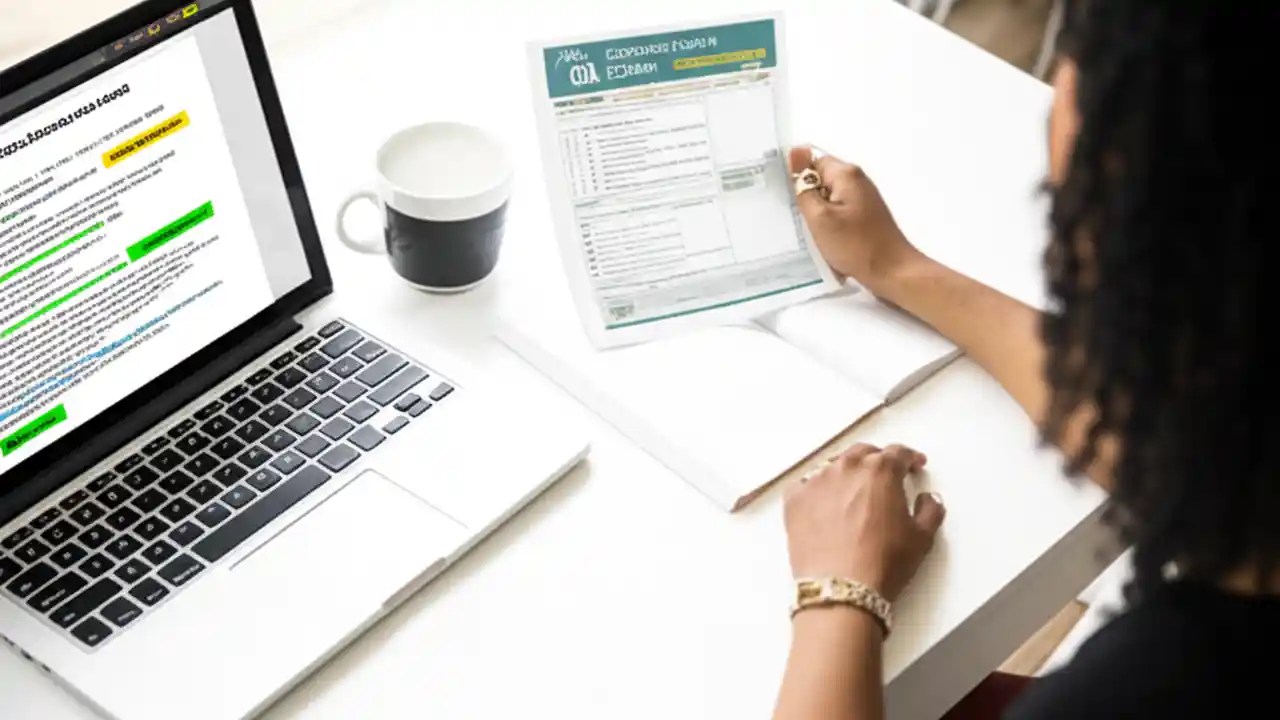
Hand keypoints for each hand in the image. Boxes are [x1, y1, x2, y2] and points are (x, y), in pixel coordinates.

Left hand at [784, 443, 944, 602]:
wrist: (841, 589)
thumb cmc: (881, 563)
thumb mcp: (921, 538)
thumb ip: (930, 511)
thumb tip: (928, 499)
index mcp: (880, 471)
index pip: (898, 453)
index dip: (909, 458)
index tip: (913, 464)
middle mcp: (846, 468)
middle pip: (863, 454)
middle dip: (877, 461)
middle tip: (884, 476)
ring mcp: (816, 481)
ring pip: (834, 466)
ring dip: (847, 474)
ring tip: (854, 492)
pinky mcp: (795, 500)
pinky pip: (807, 485)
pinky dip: (818, 490)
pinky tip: (825, 504)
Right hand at [789, 147, 923, 294]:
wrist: (891, 271)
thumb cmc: (854, 245)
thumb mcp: (820, 216)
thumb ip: (804, 185)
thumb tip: (795, 150)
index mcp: (847, 174)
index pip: (813, 162)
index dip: (797, 177)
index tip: (784, 198)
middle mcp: (857, 181)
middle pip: (821, 178)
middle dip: (805, 196)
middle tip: (791, 217)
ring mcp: (863, 199)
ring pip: (829, 197)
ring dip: (816, 212)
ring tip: (805, 230)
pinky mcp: (865, 216)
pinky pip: (839, 211)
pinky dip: (828, 222)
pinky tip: (823, 238)